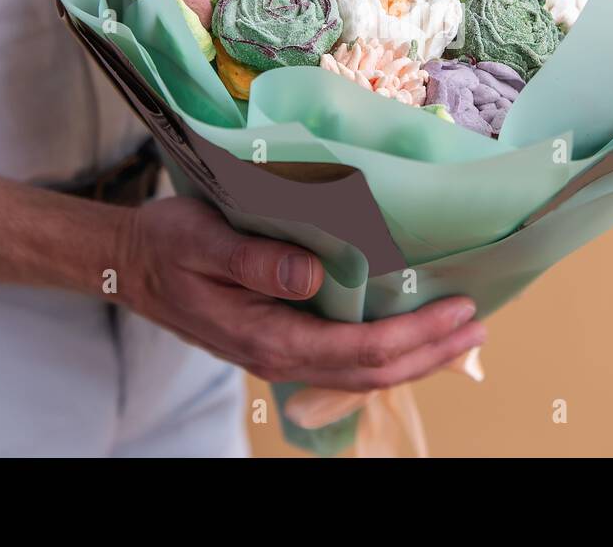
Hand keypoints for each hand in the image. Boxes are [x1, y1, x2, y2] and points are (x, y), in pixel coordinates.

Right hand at [117, 196, 486, 390]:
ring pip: (365, 371)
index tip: (459, 310)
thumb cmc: (168, 246)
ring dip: (418, 355)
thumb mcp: (202, 240)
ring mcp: (285, 353)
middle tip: (479, 324)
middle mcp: (283, 356)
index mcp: (269, 338)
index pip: (360, 350)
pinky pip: (348, 356)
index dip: (416, 335)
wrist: (134, 264)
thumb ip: (256, 260)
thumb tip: (314, 273)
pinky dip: (391, 348)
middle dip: (432, 351)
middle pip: (374, 372)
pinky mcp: (287, 339)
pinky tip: (414, 332)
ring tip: (463, 334)